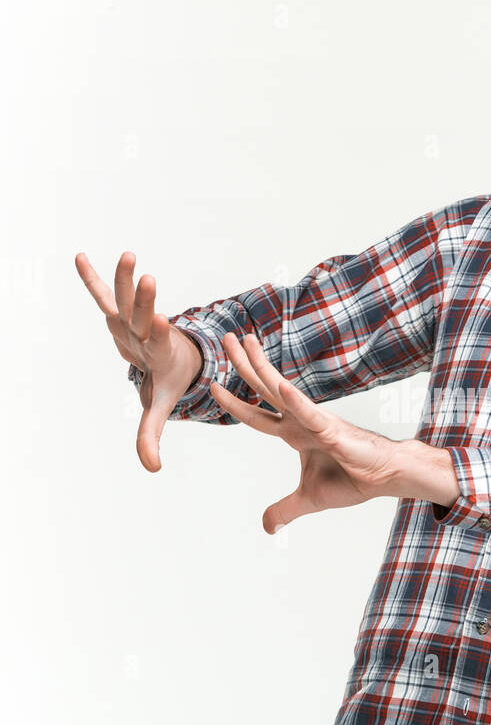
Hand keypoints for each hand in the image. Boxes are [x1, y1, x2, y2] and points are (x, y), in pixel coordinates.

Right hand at [75, 250, 202, 471]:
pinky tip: (78, 256)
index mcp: (158, 353)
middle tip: (149, 278)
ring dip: (124, 279)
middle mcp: (146, 332)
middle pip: (143, 314)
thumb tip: (153, 469)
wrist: (178, 356)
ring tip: (129, 255)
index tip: (160, 319)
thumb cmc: (169, 378)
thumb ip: (152, 434)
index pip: (159, 341)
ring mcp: (133, 320)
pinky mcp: (120, 313)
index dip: (158, 331)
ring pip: (127, 299)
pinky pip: (103, 294)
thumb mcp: (162, 404)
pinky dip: (92, 278)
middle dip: (144, 299)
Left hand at [213, 331, 458, 531]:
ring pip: (281, 389)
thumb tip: (266, 527)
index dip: (234, 402)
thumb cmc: (353, 479)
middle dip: (243, 363)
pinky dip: (295, 401)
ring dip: (261, 366)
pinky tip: (282, 386)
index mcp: (294, 434)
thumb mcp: (309, 499)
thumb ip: (285, 510)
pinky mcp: (332, 429)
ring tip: (245, 342)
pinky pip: (310, 414)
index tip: (213, 385)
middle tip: (226, 336)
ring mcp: (315, 421)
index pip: (256, 415)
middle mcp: (300, 420)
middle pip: (263, 388)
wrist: (387, 475)